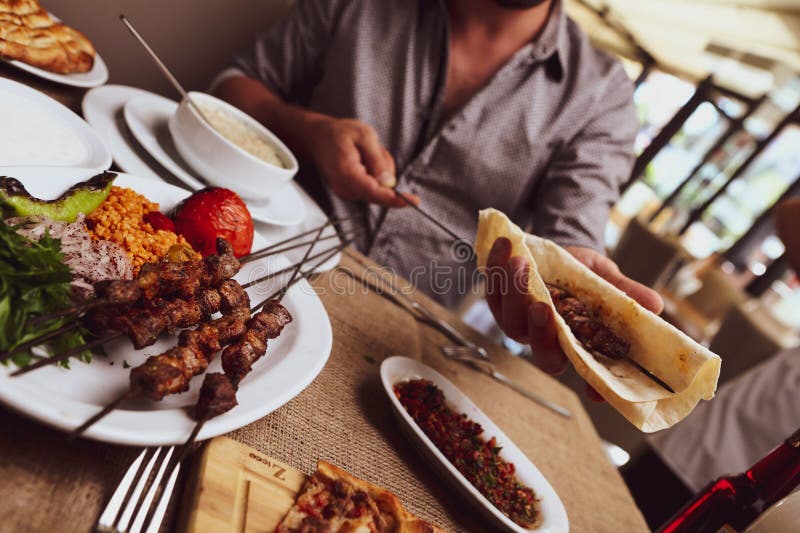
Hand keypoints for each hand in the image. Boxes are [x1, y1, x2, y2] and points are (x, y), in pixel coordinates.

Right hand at [308, 117, 418, 207]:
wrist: (320, 136)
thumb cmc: (341, 133)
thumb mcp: (364, 135)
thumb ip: (377, 159)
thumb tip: (389, 182)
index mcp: (347, 173)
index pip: (375, 192)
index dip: (395, 198)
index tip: (414, 200)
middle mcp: (345, 188)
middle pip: (379, 191)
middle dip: (385, 172)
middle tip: (375, 150)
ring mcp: (346, 192)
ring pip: (377, 189)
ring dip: (380, 171)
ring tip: (367, 152)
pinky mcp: (350, 191)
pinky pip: (371, 187)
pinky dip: (374, 174)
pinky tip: (364, 159)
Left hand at [485, 237, 663, 400]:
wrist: (555, 252)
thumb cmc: (584, 274)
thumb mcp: (606, 280)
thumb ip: (623, 293)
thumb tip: (656, 305)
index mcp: (576, 342)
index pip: (585, 372)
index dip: (591, 385)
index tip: (596, 393)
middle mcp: (545, 339)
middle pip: (541, 350)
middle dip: (540, 331)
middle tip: (543, 307)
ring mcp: (519, 322)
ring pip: (511, 319)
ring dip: (514, 291)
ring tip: (521, 262)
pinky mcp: (497, 302)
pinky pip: (493, 290)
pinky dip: (497, 267)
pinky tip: (506, 245)